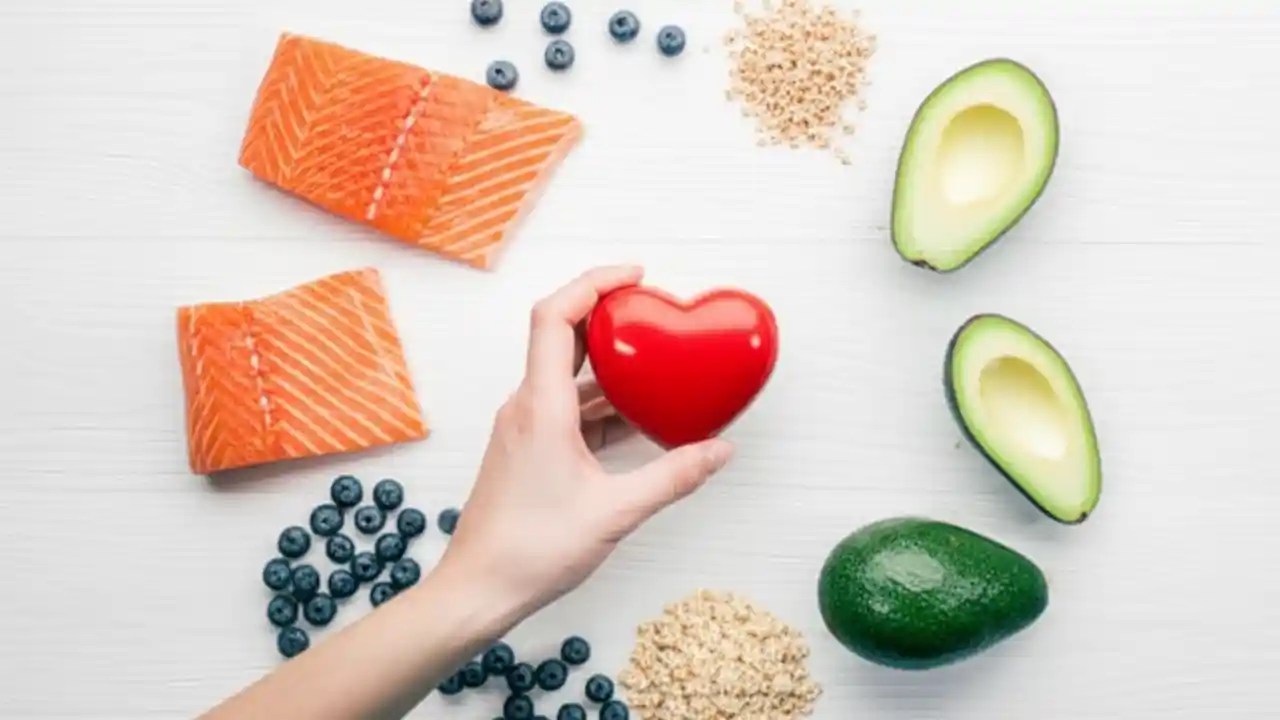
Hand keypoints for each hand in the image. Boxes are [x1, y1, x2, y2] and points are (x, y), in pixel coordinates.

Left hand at [438, 265, 734, 616]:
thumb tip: (719, 450)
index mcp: (541, 407)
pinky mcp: (527, 450)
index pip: (555, 317)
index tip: (634, 276)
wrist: (477, 590)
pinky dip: (601, 405)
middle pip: (561, 337)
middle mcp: (526, 407)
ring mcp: (524, 428)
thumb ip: (673, 476)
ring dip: (609, 368)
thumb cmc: (531, 552)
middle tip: (654, 313)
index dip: (593, 283)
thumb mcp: (616, 512)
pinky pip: (565, 409)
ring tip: (657, 367)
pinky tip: (636, 422)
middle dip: (608, 318)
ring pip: (567, 377)